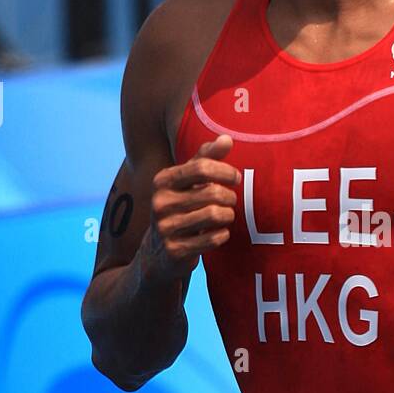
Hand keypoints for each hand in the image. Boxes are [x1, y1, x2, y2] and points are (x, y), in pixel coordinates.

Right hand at [141, 134, 240, 283]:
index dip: (226, 171)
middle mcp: (160, 203)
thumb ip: (206, 159)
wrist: (157, 254)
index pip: (202, 167)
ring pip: (215, 215)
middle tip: (230, 202)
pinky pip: (213, 238)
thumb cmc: (180, 209)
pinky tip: (219, 233)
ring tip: (225, 216)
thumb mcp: (187, 182)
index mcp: (163, 181)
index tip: (235, 178)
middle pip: (212, 192)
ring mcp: (165, 228)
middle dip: (229, 197)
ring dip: (228, 215)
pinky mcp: (175, 251)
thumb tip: (227, 138)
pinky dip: (223, 234)